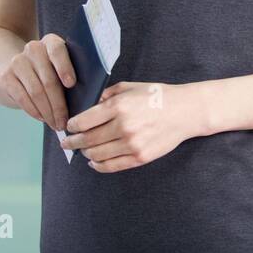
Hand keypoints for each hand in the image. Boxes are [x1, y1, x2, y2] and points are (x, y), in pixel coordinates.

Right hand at [0, 33, 75, 131]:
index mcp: (51, 42)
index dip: (64, 67)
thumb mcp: (61, 65)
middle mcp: (34, 48)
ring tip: (55, 124)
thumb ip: (73, 72)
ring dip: (47, 112)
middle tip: (65, 122)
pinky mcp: (6, 76)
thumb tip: (86, 96)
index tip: (71, 84)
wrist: (20, 66)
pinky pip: (22, 97)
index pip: (57, 51)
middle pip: (48, 80)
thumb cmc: (51, 69)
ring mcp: (18, 62)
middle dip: (58, 105)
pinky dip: (34, 111)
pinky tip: (42, 118)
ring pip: (36, 92)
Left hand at [61, 81, 202, 172]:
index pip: (83, 121)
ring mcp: (132, 144)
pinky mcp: (139, 157)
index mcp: (119, 106)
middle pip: (86, 140)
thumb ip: (108, 94)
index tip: (68, 127)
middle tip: (66, 143)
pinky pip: (111, 166)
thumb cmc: (158, 96)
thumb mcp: (131, 87)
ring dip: (85, 153)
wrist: (186, 111)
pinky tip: (94, 162)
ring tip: (83, 150)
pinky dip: (97, 165)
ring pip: (96, 155)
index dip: (71, 126)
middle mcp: (123, 126)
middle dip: (72, 142)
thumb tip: (91, 106)